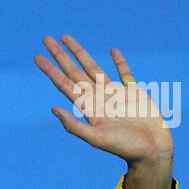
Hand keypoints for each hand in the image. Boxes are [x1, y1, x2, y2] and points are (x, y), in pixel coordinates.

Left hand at [34, 34, 173, 166]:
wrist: (151, 150)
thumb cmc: (124, 147)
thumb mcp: (96, 138)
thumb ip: (75, 125)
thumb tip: (53, 109)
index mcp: (89, 108)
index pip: (65, 85)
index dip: (51, 70)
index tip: (37, 57)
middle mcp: (99, 98)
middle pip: (74, 71)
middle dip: (60, 56)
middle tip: (46, 39)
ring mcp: (116, 94)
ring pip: (93, 67)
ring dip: (80, 53)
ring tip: (66, 38)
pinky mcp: (134, 92)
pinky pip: (124, 72)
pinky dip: (119, 61)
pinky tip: (112, 50)